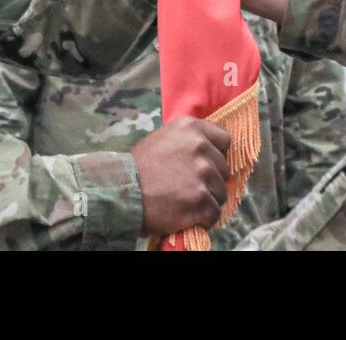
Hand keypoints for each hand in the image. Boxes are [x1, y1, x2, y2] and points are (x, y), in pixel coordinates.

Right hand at [131, 116, 230, 235]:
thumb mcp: (163, 139)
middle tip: (189, 187)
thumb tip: (210, 151)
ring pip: (221, 193)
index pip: (224, 141)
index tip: (205, 164)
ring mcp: (202, 173)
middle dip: (211, 181)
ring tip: (186, 201)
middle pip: (224, 169)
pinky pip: (214, 213)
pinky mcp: (201, 199)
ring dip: (208, 200)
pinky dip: (204, 218)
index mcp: (191, 128)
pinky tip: (188, 215)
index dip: (216, 155)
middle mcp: (200, 147)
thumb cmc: (139, 167)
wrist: (121, 191)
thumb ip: (188, 141)